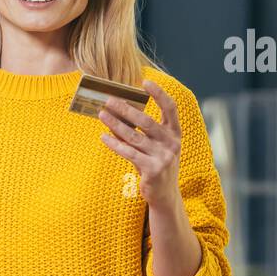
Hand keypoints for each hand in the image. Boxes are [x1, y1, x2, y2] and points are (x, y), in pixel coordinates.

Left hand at [98, 79, 180, 207]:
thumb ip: (145, 131)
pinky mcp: (152, 169)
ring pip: (134, 136)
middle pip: (146, 121)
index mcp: (175, 133)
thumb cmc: (157, 164)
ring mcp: (163, 157)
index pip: (170, 108)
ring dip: (115, 124)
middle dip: (126, 109)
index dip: (159, 93)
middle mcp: (171, 143)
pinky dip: (114, 144)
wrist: (165, 194)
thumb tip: (120, 112)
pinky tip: (104, 137)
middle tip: (109, 100)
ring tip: (101, 114)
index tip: (145, 81)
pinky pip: (128, 153)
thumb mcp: (157, 146)